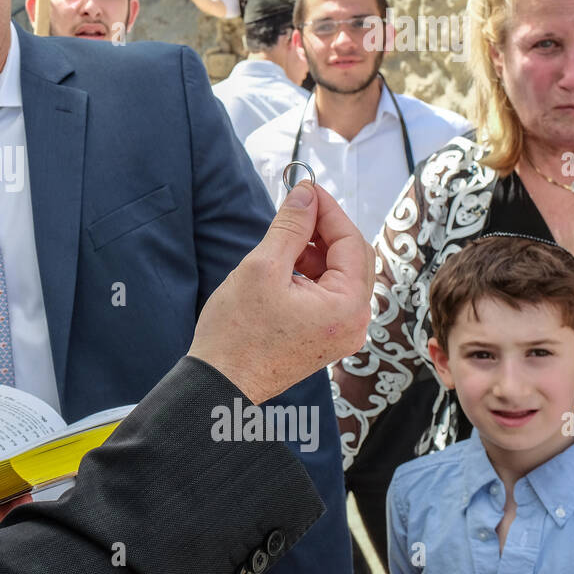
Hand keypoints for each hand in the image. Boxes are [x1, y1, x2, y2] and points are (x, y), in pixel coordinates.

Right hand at [188, 181, 372, 403]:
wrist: (220, 383)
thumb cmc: (237, 332)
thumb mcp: (262, 268)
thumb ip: (290, 227)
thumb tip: (306, 194)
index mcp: (347, 307)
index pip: (352, 242)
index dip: (329, 211)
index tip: (306, 189)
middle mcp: (353, 323)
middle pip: (352, 259)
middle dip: (324, 230)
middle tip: (295, 209)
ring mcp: (341, 334)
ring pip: (339, 276)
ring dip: (315, 252)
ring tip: (281, 243)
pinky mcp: (324, 339)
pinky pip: (328, 295)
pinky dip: (310, 275)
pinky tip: (283, 268)